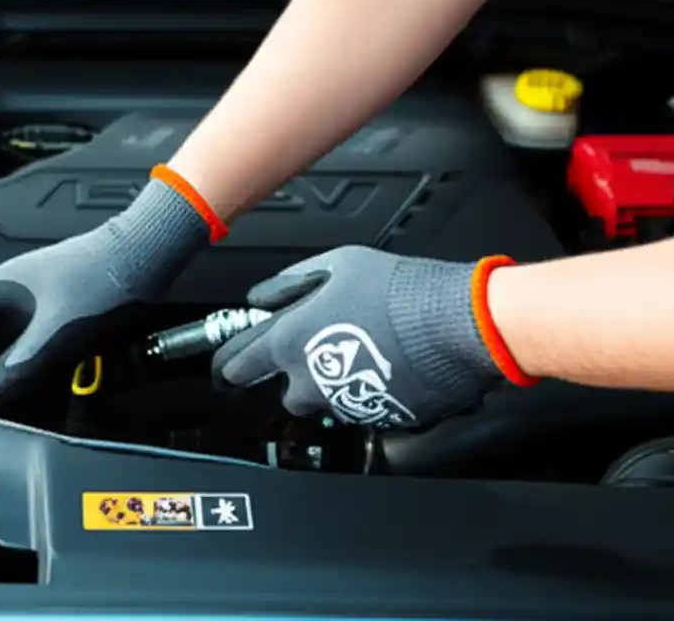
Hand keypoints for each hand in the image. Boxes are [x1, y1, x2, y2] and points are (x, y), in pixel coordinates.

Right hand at [0, 170, 217, 433]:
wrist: (145, 254)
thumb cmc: (104, 274)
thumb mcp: (62, 329)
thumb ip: (22, 370)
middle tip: (22, 424)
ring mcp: (11, 325)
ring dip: (17, 406)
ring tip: (54, 408)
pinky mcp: (35, 337)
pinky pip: (21, 378)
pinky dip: (35, 398)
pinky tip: (61, 404)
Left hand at [212, 246, 521, 428]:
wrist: (458, 325)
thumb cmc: (399, 290)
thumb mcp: (336, 265)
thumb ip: (288, 284)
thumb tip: (263, 297)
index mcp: (289, 341)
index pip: (236, 365)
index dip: (227, 366)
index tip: (225, 368)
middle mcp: (310, 380)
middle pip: (284, 391)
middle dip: (295, 375)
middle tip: (319, 349)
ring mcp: (343, 403)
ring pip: (324, 401)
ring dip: (334, 383)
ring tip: (365, 349)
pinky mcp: (376, 417)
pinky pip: (360, 407)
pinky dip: (366, 391)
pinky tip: (387, 364)